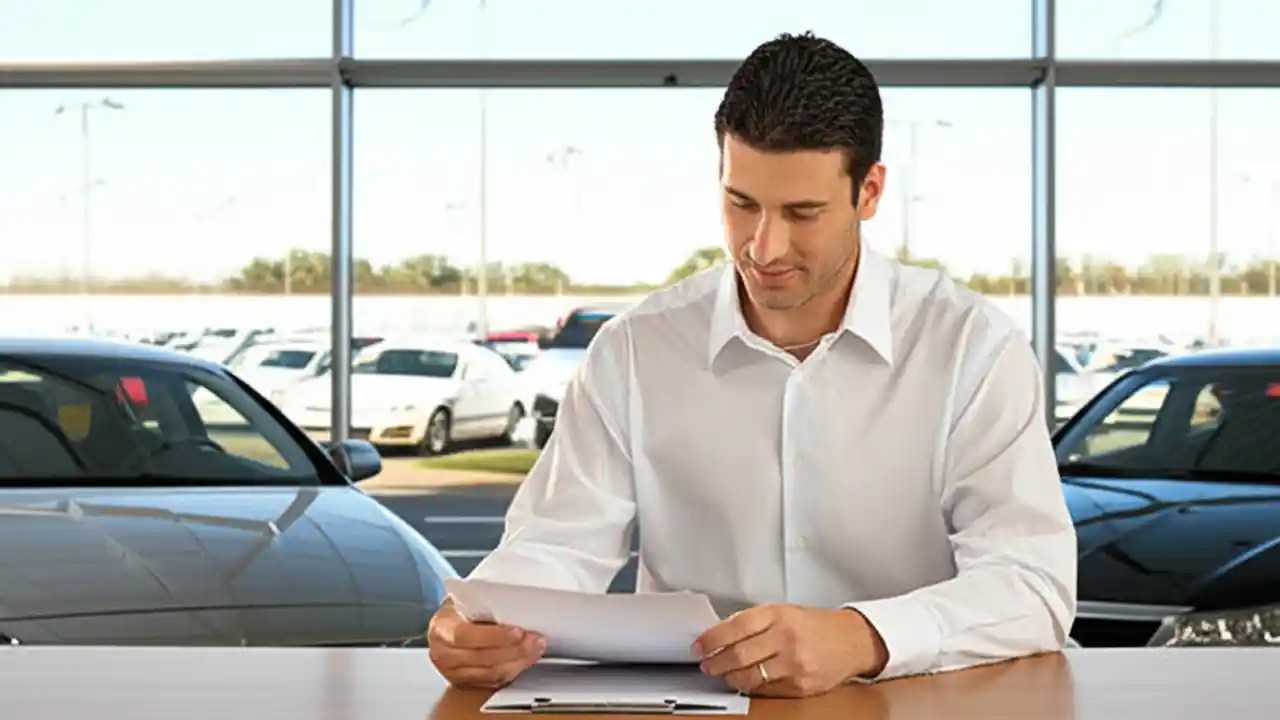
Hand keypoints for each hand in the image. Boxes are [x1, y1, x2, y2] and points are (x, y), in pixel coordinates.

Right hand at [427, 597, 546, 688]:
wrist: (449, 623)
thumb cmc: (460, 608)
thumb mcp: (466, 598)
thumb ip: (485, 601)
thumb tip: (517, 600)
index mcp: (441, 627)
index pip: (464, 635)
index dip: (494, 636)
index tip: (518, 631)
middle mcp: (443, 653)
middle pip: (481, 658)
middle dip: (514, 650)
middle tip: (535, 640)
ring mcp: (453, 672)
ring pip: (490, 673)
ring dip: (518, 662)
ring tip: (535, 648)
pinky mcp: (465, 684)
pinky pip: (493, 682)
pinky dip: (513, 671)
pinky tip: (525, 660)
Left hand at [693, 604, 887, 697]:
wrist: (851, 641)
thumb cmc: (816, 625)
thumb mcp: (783, 611)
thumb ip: (754, 622)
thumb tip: (720, 635)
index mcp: (778, 615)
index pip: (735, 627)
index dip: (711, 639)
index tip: (699, 646)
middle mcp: (786, 638)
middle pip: (739, 655)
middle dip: (716, 663)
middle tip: (706, 665)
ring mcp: (794, 664)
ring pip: (750, 677)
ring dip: (730, 678)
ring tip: (723, 675)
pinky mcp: (800, 686)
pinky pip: (766, 690)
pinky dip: (752, 686)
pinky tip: (746, 681)